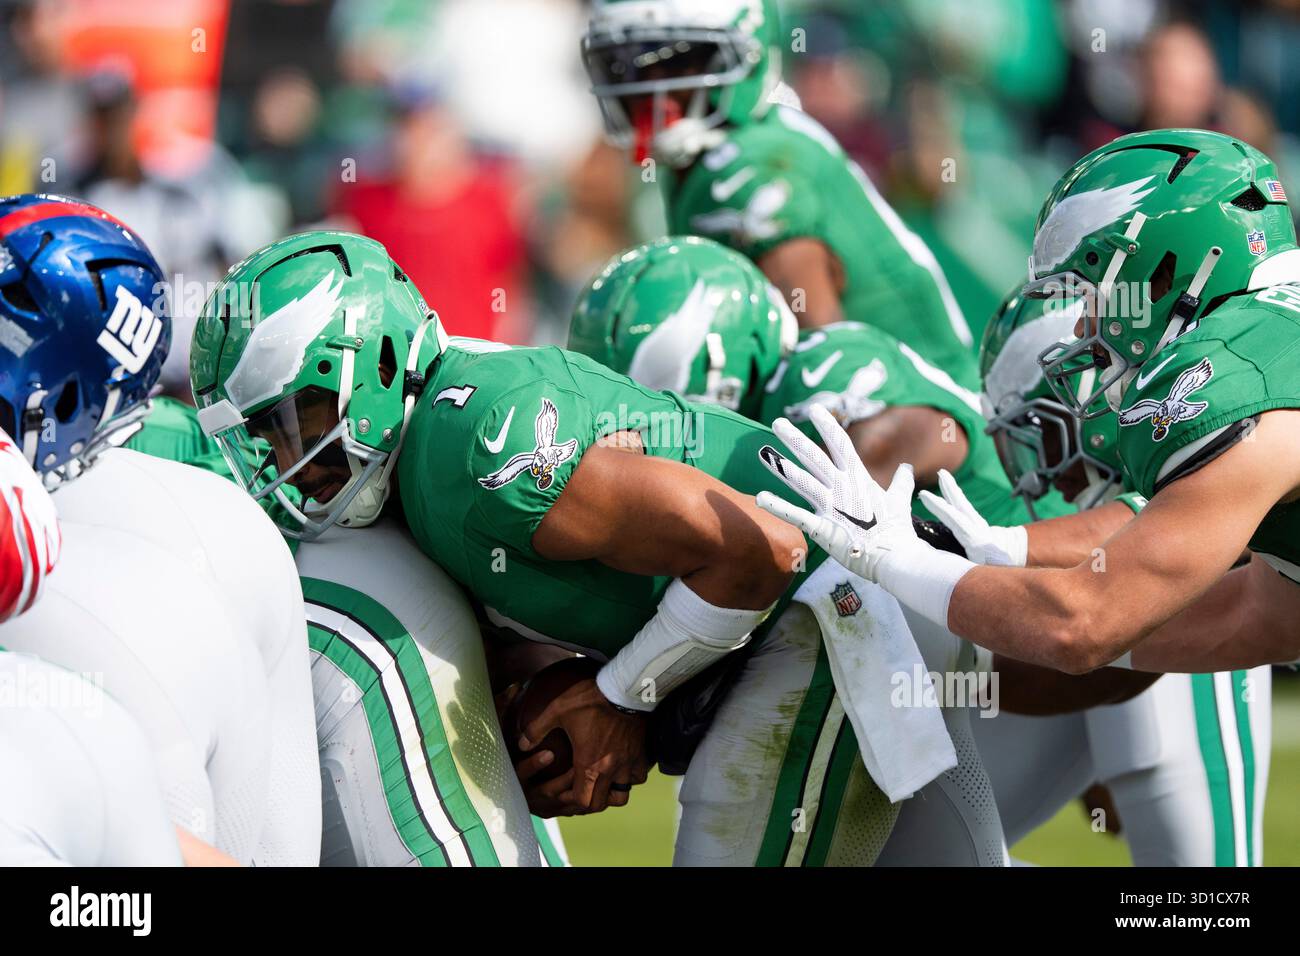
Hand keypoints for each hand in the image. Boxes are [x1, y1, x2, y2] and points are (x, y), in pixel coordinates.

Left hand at [518, 677, 649, 814]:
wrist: (624, 687)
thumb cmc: (590, 699)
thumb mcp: (557, 710)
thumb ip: (536, 730)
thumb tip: (521, 744)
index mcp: (588, 764)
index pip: (581, 801)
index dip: (569, 801)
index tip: (562, 792)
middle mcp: (609, 770)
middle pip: (599, 804)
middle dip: (587, 802)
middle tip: (579, 791)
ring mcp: (627, 764)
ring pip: (621, 795)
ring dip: (609, 794)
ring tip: (601, 784)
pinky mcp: (641, 754)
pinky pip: (638, 777)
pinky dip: (630, 778)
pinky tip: (621, 768)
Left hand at [754, 404, 923, 581]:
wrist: (896, 559)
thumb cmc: (898, 532)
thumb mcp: (900, 501)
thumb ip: (901, 483)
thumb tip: (908, 469)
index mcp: (860, 479)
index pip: (841, 444)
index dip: (827, 426)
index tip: (815, 410)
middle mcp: (843, 488)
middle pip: (815, 457)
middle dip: (795, 439)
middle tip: (778, 422)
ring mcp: (831, 507)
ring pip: (802, 480)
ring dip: (781, 466)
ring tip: (762, 452)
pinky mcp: (822, 528)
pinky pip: (796, 515)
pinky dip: (778, 506)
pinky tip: (760, 497)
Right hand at [917, 470, 1027, 566]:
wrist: (1016, 562)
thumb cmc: (993, 571)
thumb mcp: (979, 573)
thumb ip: (964, 569)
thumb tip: (942, 570)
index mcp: (975, 540)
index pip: (954, 519)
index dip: (938, 507)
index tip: (923, 494)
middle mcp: (978, 527)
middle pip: (961, 504)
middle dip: (950, 488)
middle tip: (940, 472)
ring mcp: (979, 524)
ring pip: (963, 503)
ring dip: (952, 489)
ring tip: (943, 475)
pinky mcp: (979, 524)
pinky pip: (964, 508)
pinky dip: (955, 498)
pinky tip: (950, 494)